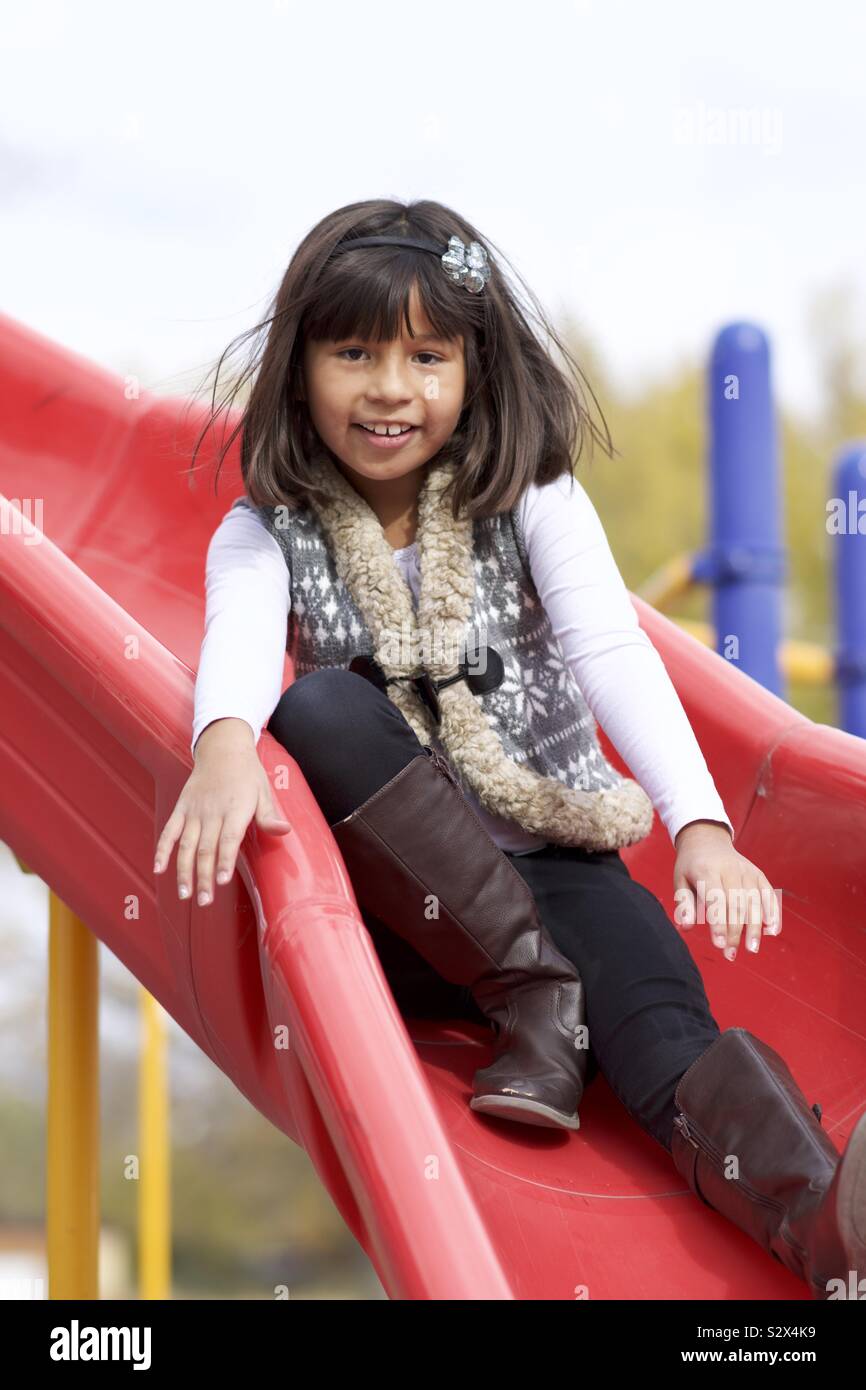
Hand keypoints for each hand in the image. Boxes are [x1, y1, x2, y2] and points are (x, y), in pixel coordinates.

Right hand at [153, 719, 291, 905]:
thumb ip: (269, 815)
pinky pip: (169, 831)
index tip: (222, 881)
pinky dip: (162, 849)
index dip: (224, 860)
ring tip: (184, 894)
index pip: (229, 839)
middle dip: (204, 877)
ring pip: (186, 845)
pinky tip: (159, 869)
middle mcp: (212, 811)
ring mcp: (194, 811)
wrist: (223, 748)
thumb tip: (285, 830)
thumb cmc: (248, 774)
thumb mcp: (264, 791)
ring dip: (183, 871)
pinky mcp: (181, 808)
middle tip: (204, 901)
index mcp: (236, 808)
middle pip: (206, 849)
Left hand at [673, 820, 780, 960]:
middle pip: (736, 904)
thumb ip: (684, 905)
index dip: (718, 923)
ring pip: (754, 901)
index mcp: (705, 869)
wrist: (707, 840)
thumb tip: (686, 927)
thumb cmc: (691, 867)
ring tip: (751, 949)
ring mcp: (746, 870)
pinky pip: (768, 894)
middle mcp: (729, 868)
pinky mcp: (758, 874)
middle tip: (730, 955)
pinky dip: (772, 912)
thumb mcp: (680, 881)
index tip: (719, 945)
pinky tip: (771, 931)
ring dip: (754, 928)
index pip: (715, 899)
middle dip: (735, 932)